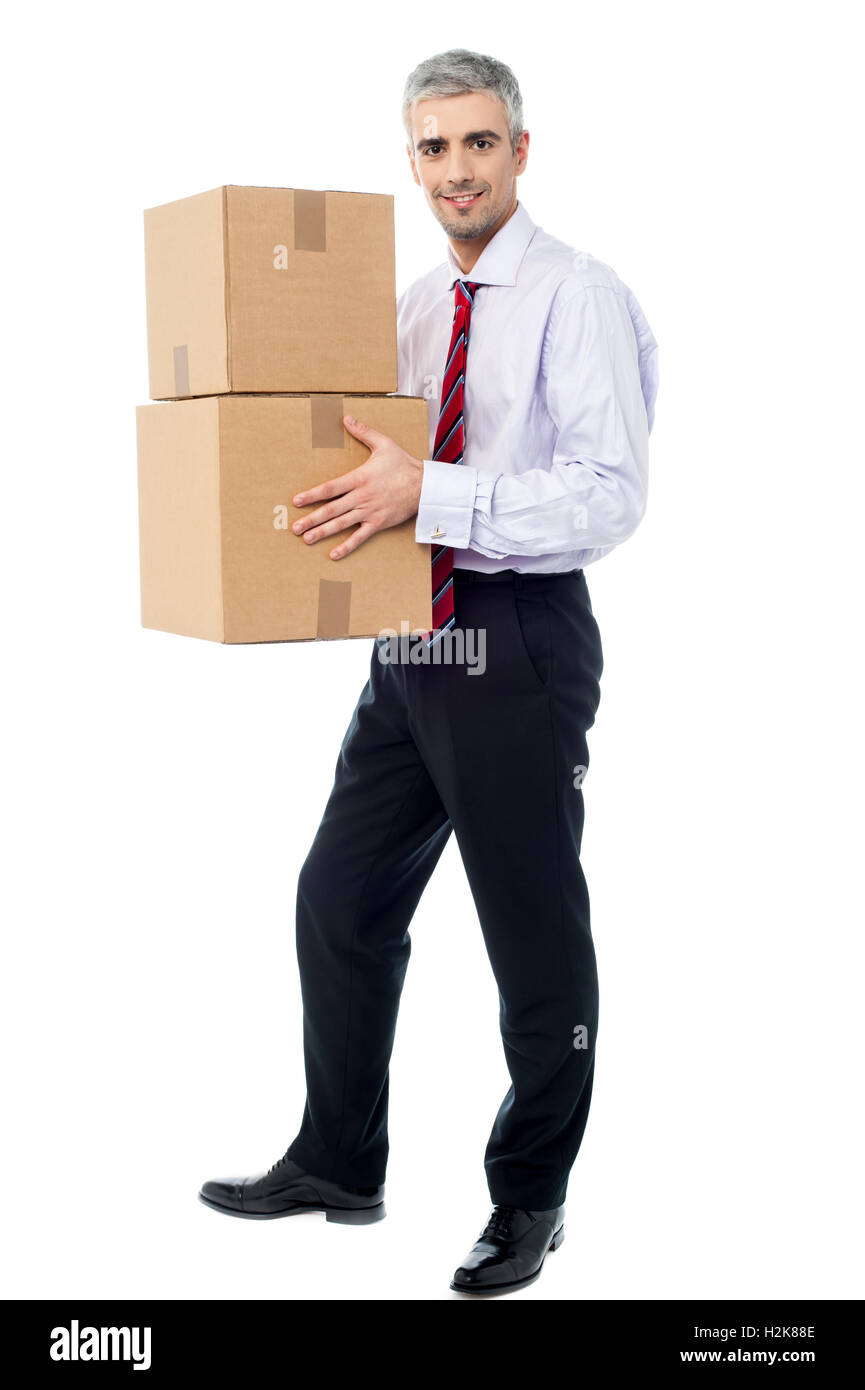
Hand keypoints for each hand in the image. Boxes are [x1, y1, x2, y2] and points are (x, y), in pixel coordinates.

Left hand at [291, 415, 424, 558]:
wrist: (424, 485)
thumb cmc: (404, 464)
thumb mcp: (383, 444)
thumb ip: (363, 432)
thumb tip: (346, 418)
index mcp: (359, 478)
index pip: (330, 488)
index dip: (312, 495)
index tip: (297, 501)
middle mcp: (361, 497)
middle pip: (331, 510)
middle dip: (312, 519)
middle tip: (294, 528)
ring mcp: (369, 512)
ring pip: (341, 524)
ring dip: (323, 532)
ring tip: (306, 539)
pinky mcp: (378, 523)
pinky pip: (360, 537)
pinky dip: (347, 546)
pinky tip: (333, 554)